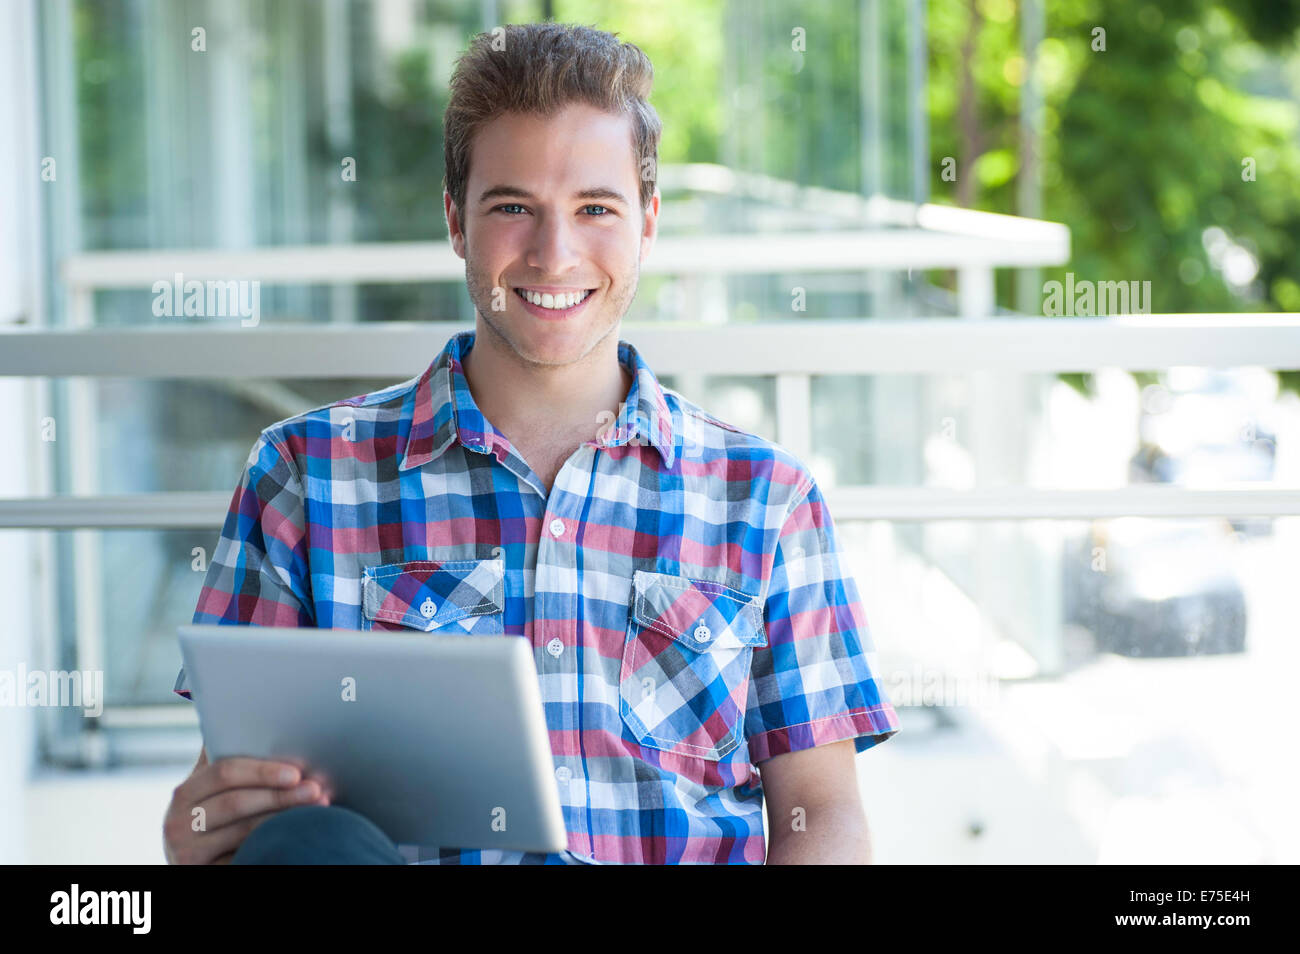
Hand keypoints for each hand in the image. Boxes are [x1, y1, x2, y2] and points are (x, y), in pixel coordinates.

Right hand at [163, 747, 331, 863]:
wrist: (194, 863)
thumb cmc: (212, 817)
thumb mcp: (208, 790)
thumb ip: (222, 758)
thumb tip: (241, 712)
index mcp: (184, 792)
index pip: (225, 772)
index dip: (263, 771)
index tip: (296, 772)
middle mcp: (178, 823)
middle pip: (237, 802)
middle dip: (281, 795)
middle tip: (316, 789)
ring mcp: (187, 852)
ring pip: (245, 832)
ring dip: (286, 818)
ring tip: (318, 808)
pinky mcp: (200, 873)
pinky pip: (244, 856)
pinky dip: (273, 844)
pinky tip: (297, 837)